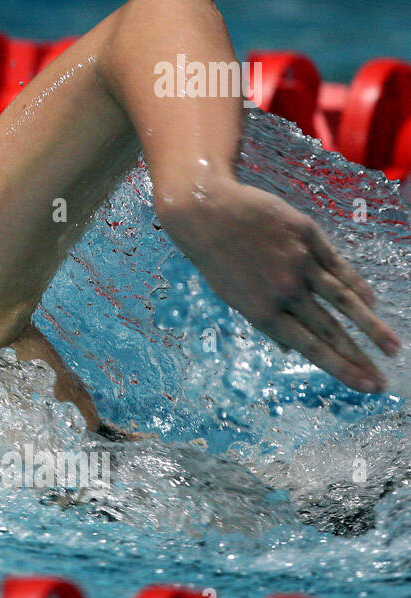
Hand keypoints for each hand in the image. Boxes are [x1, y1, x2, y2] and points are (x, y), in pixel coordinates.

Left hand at [159, 178, 400, 391]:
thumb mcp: (232, 295)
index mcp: (263, 311)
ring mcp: (299, 262)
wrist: (206, 211)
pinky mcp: (307, 236)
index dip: (340, 368)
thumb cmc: (217, 257)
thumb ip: (265, 321)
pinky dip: (357, 286)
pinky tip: (372, 302)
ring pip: (344, 300)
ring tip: (393, 347)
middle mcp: (285, 291)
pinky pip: (338, 265)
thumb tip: (290, 351)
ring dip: (371, 326)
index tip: (365, 385)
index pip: (310, 347)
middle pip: (331, 330)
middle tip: (383, 380)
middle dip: (359, 358)